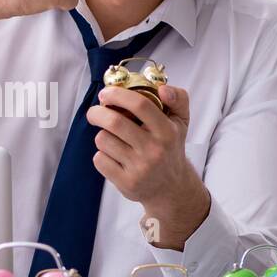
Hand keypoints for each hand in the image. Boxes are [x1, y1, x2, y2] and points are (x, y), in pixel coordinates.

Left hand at [86, 83, 210, 250]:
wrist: (171, 187)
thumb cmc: (170, 148)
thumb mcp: (181, 122)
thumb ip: (178, 98)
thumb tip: (162, 88)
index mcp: (167, 132)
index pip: (140, 105)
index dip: (118, 95)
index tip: (106, 93)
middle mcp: (154, 150)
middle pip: (114, 122)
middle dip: (97, 113)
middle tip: (94, 112)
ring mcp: (140, 168)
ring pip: (103, 140)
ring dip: (102, 135)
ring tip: (112, 138)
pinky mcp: (127, 183)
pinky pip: (100, 160)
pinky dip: (101, 155)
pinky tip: (113, 156)